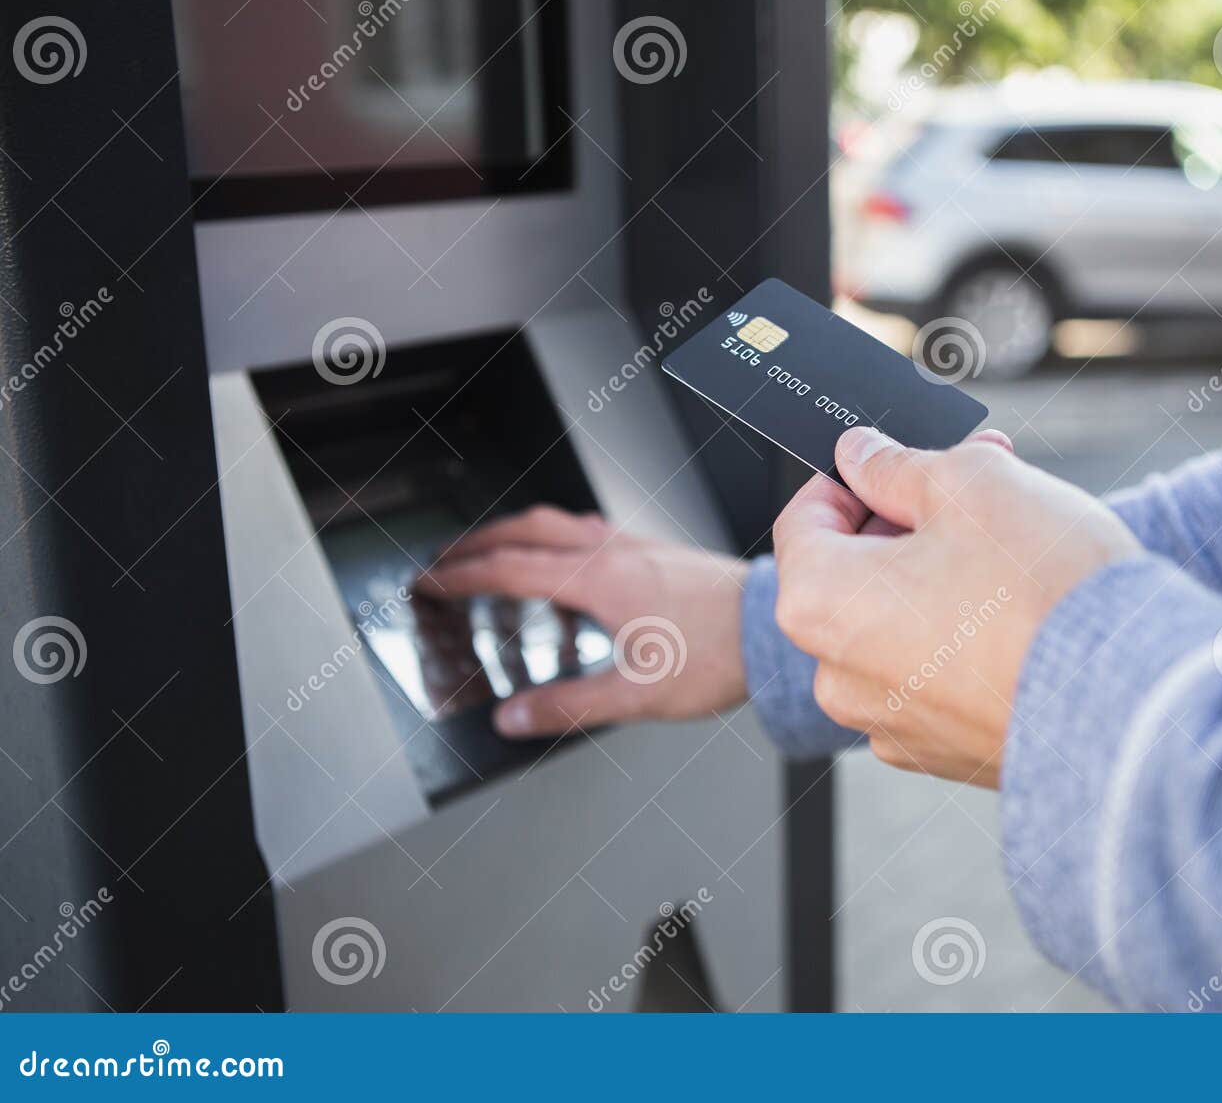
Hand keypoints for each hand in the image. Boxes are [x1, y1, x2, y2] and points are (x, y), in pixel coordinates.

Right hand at [417, 506, 746, 736]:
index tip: (428, 581)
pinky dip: (558, 538)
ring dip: (517, 533)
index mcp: (599, 580)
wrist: (774, 629)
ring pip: (560, 523)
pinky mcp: (657, 551)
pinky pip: (591, 531)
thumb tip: (514, 716)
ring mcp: (637, 546)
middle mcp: (614, 552)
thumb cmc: (719, 654)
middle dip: (478, 542)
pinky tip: (568, 560)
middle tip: (446, 558)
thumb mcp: (636, 695)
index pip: (508, 569)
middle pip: (526, 531)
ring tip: (494, 553)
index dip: (460, 575)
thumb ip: (568, 706)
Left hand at [772, 426, 1141, 786]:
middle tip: (976, 493)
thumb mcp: (969, 482)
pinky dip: (964, 642)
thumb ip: (897, 465)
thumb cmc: (1046, 592)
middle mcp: (838, 676)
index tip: (897, 466)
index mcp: (819, 603)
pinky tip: (1023, 617)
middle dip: (910, 525)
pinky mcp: (944, 752)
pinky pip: (935, 677)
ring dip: (940, 580)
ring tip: (1014, 551)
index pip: (805, 519)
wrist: (1130, 698)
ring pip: (897, 627)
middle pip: (853, 576)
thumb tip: (863, 454)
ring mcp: (890, 724)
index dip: (854, 479)